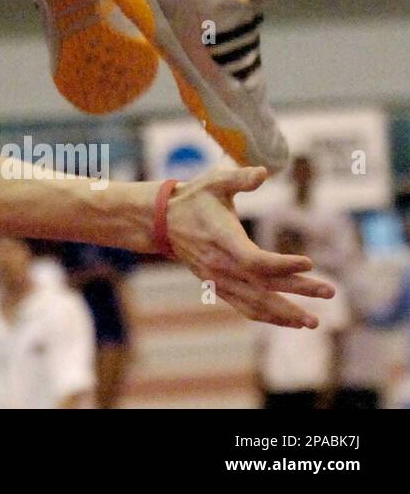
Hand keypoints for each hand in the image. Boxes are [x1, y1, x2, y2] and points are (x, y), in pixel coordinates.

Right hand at [165, 167, 334, 327]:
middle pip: (263, 284)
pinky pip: (244, 307)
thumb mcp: (214, 182)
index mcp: (221, 238)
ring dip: (286, 313)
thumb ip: (239, 178)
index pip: (254, 260)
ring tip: (313, 321)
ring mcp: (217, 278)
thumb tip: (263, 172)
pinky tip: (290, 321)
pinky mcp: (217, 286)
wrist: (163, 222)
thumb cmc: (194, 198)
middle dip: (298, 289)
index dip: (282, 265)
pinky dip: (268, 316)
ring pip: (255, 302)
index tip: (309, 262)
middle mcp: (219, 264)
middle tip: (330, 291)